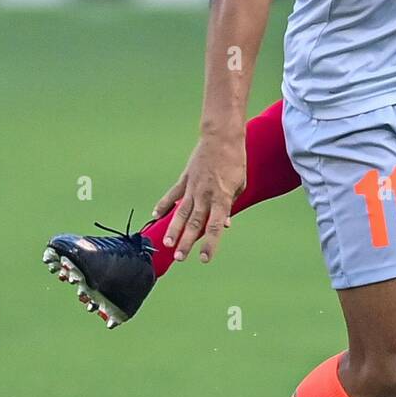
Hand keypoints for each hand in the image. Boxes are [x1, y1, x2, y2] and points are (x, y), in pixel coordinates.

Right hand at [155, 133, 245, 263]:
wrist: (222, 138)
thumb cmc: (235, 162)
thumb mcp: (240, 185)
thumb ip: (230, 205)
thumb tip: (224, 224)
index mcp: (222, 198)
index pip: (216, 226)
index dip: (210, 244)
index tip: (204, 259)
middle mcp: (205, 195)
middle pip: (195, 223)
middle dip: (186, 242)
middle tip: (179, 258)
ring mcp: (192, 187)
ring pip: (180, 212)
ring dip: (173, 229)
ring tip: (166, 243)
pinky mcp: (185, 179)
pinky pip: (172, 195)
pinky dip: (163, 205)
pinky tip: (155, 216)